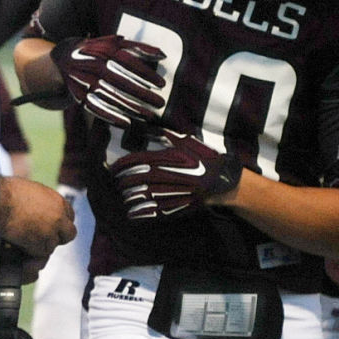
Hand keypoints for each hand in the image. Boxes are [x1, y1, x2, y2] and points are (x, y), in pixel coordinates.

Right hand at [0, 176, 75, 259]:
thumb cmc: (8, 192)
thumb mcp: (33, 191)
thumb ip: (42, 202)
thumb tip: (39, 207)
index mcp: (59, 202)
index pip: (69, 217)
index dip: (59, 222)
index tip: (50, 225)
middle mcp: (59, 217)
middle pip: (68, 234)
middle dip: (57, 236)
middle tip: (42, 237)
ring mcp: (52, 232)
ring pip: (52, 246)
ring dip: (40, 244)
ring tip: (24, 238)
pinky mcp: (41, 245)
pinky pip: (39, 253)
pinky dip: (30, 250)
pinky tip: (19, 242)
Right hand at [50, 36, 165, 128]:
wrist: (64, 58)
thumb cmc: (99, 51)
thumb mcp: (115, 44)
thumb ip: (139, 47)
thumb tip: (163, 55)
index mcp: (104, 50)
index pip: (129, 62)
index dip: (146, 74)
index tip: (161, 84)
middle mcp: (94, 65)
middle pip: (121, 81)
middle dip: (142, 94)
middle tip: (160, 103)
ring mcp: (85, 81)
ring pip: (110, 96)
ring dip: (131, 108)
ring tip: (149, 116)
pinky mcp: (79, 95)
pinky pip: (96, 108)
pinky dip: (111, 116)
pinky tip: (127, 123)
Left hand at [109, 130, 242, 218]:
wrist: (225, 181)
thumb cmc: (204, 158)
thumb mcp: (187, 142)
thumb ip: (166, 136)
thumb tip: (146, 126)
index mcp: (174, 157)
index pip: (139, 161)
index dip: (122, 166)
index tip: (113, 169)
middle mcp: (174, 174)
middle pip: (139, 178)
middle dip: (123, 181)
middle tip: (116, 182)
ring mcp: (178, 192)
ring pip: (145, 196)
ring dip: (129, 197)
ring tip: (123, 195)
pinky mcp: (181, 207)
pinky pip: (156, 211)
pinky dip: (141, 213)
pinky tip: (132, 212)